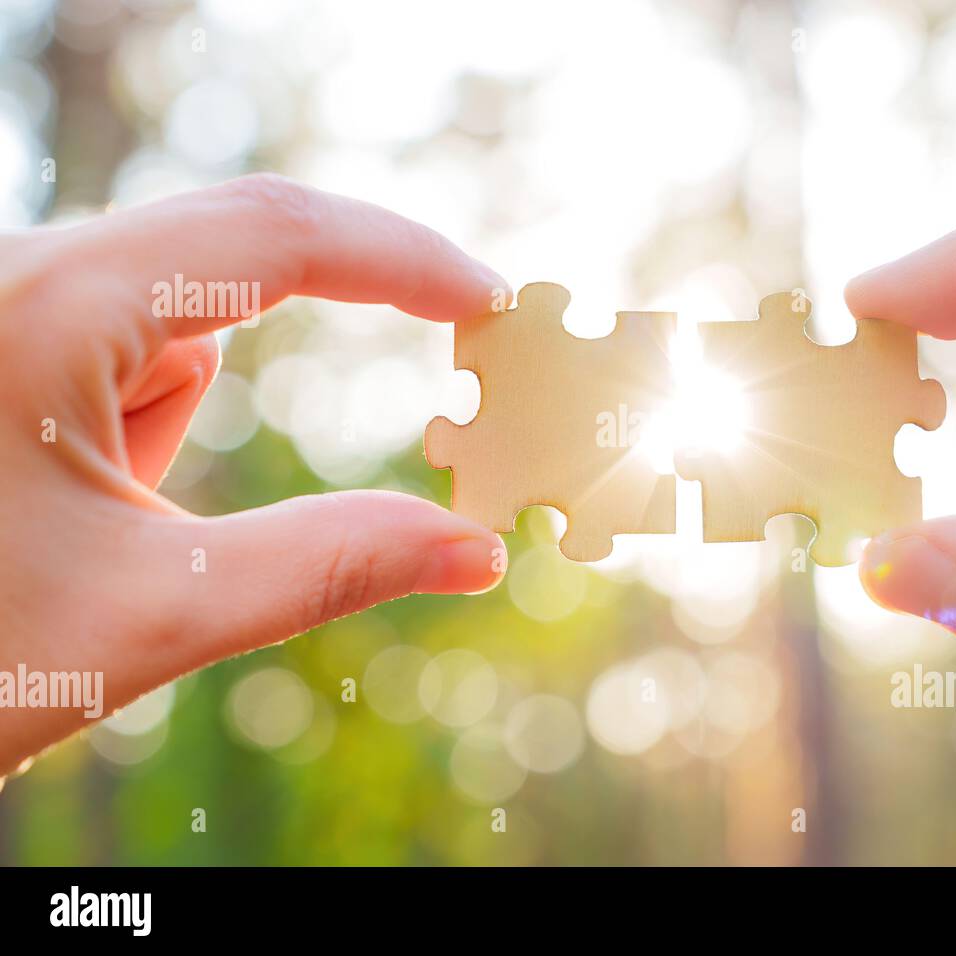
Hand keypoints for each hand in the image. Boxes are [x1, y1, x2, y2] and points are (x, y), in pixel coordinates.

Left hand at [0, 174, 506, 775]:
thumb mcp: (150, 613)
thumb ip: (331, 565)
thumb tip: (474, 552)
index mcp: (51, 306)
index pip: (275, 235)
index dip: (405, 260)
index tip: (492, 301)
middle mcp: (22, 275)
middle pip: (226, 278)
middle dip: (283, 365)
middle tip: (352, 428)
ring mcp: (7, 308)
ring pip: (164, 335)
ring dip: (174, 427)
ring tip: (88, 535)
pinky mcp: (2, 346)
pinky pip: (114, 361)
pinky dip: (139, 427)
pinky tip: (59, 509)